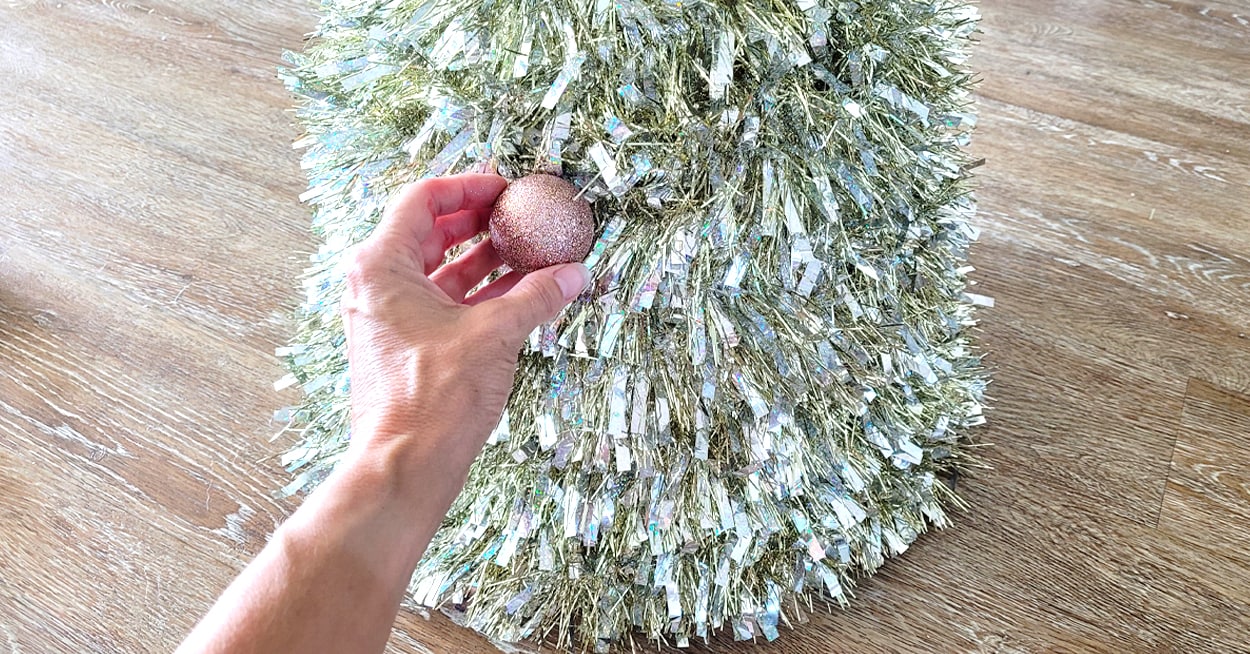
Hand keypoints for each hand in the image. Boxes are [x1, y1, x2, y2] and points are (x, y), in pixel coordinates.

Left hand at [340, 173, 588, 498]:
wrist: (405, 465)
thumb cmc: (433, 399)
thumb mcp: (494, 334)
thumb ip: (536, 297)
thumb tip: (572, 275)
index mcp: (382, 267)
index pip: (422, 200)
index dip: (468, 187)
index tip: (505, 189)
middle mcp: (377, 287)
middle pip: (430, 232)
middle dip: (480, 222)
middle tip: (519, 215)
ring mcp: (389, 318)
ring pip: (441, 271)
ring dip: (485, 260)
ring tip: (530, 252)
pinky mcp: (405, 347)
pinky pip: (445, 305)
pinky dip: (480, 295)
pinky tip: (522, 294)